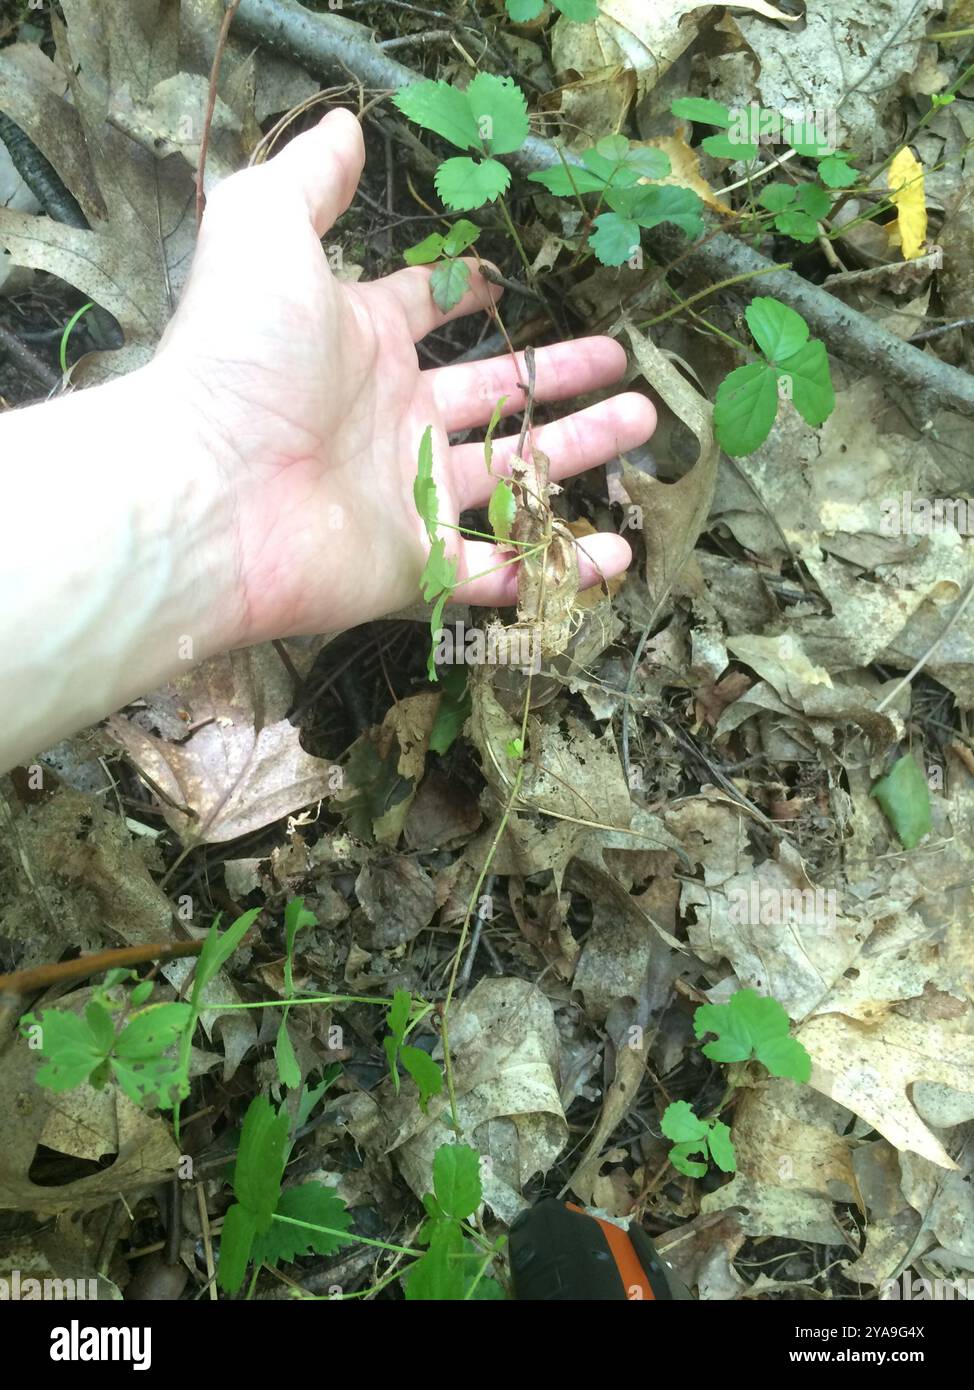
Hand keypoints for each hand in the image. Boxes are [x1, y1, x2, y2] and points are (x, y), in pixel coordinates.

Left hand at [153, 109, 655, 646]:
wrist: (210, 489)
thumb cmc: (242, 359)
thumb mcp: (267, 231)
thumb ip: (311, 179)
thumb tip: (345, 127)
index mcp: (363, 347)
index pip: (424, 315)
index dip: (462, 294)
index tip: (500, 282)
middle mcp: (392, 423)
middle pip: (493, 396)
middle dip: (559, 376)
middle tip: (622, 363)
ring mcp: (408, 496)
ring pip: (514, 476)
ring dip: (579, 451)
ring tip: (644, 422)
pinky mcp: (417, 566)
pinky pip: (501, 574)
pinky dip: (560, 569)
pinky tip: (618, 554)